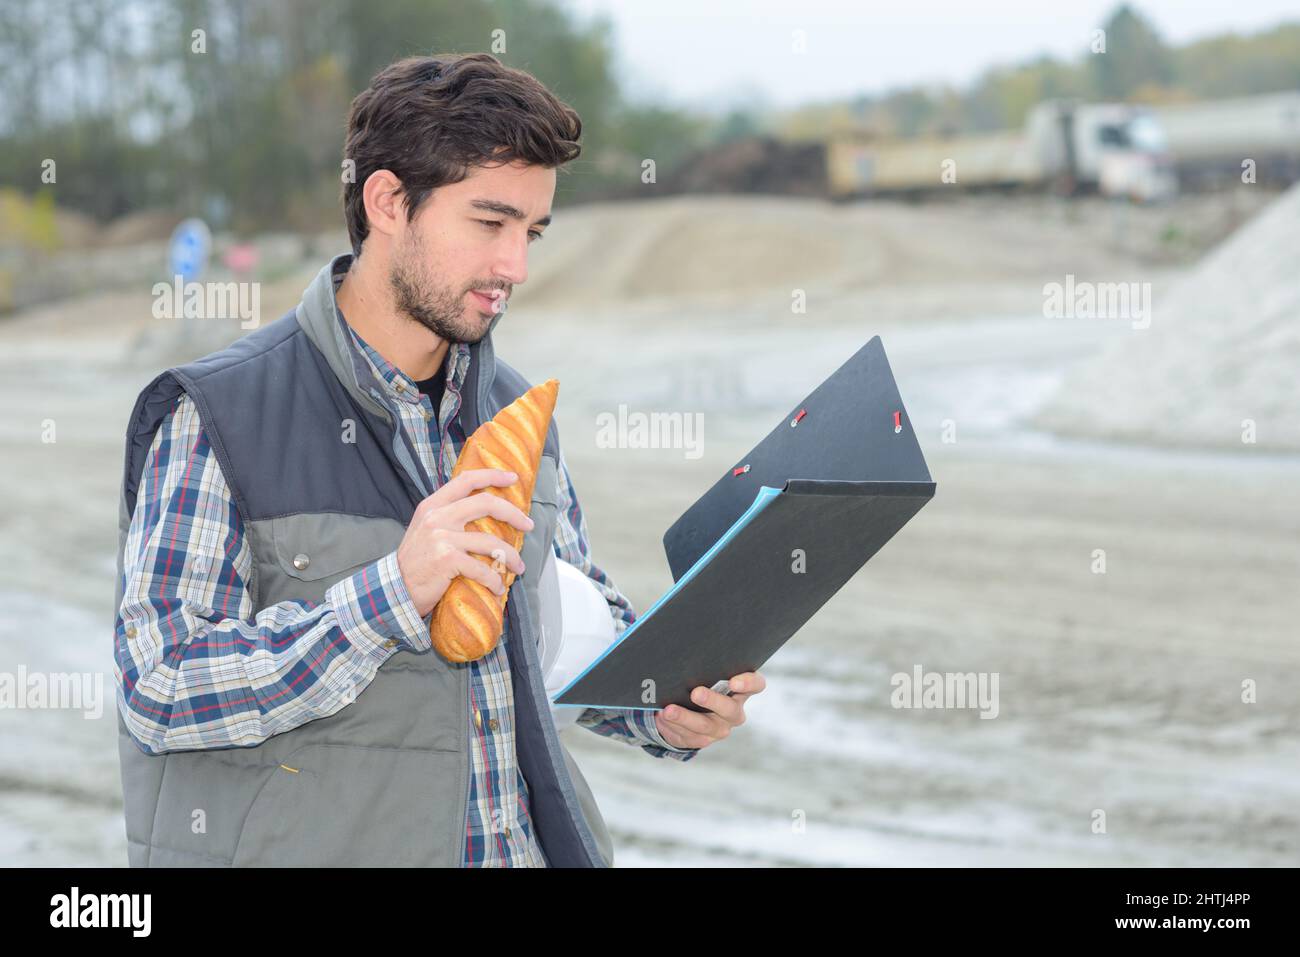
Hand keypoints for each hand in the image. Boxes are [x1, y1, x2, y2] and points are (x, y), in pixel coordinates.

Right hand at [396, 468, 533, 617]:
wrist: (394, 588)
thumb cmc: (416, 561)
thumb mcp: (425, 529)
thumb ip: (448, 516)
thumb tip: (482, 511)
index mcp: (433, 505)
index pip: (466, 480)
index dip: (492, 476)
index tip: (513, 478)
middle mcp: (438, 517)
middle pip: (486, 503)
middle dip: (514, 514)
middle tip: (528, 525)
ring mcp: (442, 538)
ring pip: (491, 541)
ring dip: (511, 556)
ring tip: (518, 567)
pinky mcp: (447, 560)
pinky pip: (482, 568)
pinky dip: (494, 580)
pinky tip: (497, 587)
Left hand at [654, 671, 766, 749]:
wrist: (688, 708)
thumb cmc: (701, 681)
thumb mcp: (706, 671)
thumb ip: (705, 663)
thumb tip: (685, 646)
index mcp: (741, 690)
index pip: (756, 684)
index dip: (748, 683)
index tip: (733, 681)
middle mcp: (734, 711)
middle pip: (730, 709)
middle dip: (712, 701)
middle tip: (695, 693)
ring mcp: (720, 728)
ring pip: (705, 726)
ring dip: (685, 717)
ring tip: (668, 710)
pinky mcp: (703, 739)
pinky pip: (689, 736)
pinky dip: (674, 726)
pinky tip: (663, 718)